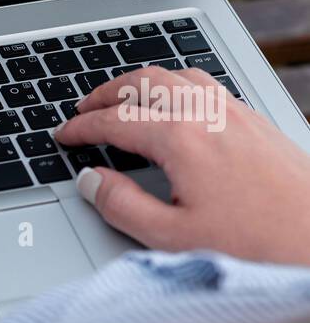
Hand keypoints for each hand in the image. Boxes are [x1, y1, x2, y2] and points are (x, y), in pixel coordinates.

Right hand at [53, 66, 309, 265]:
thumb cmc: (256, 247)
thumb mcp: (173, 238)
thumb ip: (122, 206)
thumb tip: (91, 181)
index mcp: (180, 138)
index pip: (115, 119)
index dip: (82, 126)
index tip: (64, 135)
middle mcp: (207, 114)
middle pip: (144, 82)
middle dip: (107, 92)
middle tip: (84, 108)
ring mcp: (235, 112)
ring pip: (177, 75)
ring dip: (143, 83)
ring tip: (124, 99)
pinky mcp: (257, 121)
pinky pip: (206, 84)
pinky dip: (176, 85)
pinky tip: (177, 106)